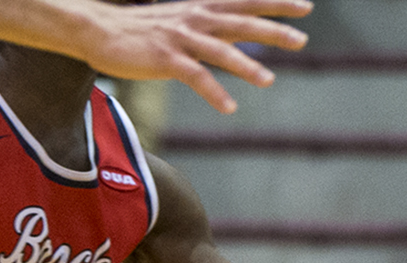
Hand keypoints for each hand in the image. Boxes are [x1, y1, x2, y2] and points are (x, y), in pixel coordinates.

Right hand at [68, 0, 311, 114]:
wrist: (99, 29)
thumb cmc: (144, 30)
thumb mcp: (183, 21)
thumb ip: (213, 27)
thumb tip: (241, 34)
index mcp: (203, 9)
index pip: (246, 3)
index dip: (276, 4)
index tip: (307, 7)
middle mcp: (196, 19)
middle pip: (241, 22)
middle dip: (272, 30)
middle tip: (302, 40)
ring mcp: (180, 38)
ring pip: (220, 50)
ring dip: (246, 65)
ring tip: (270, 80)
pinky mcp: (164, 59)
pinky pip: (194, 76)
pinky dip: (213, 92)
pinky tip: (230, 108)